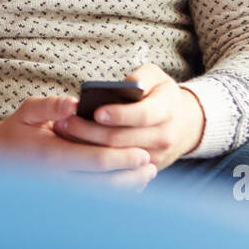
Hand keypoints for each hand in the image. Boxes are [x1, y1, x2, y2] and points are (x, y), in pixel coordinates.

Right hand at [0, 95, 156, 190]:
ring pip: (99, 199)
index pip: (95, 161)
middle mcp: (56, 181)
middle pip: (103, 186)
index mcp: (51, 156)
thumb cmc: (14, 131)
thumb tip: (73, 103)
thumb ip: (51, 106)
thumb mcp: (27, 112)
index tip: (143, 154)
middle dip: (130, 177)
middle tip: (150, 167)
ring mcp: (58, 194)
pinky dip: (112, 197)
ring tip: (144, 176)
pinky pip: (91, 202)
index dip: (123, 159)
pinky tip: (128, 186)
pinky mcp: (59, 200)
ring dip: (125, 189)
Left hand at [56, 64, 203, 170]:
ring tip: (63, 132)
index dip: (119, 115)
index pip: (143, 115)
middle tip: (64, 122)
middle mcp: (164, 136)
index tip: (96, 112)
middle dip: (91, 132)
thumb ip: (138, 77)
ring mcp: (155, 157)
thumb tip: (116, 89)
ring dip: (87, 147)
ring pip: (116, 158)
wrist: (185, 124)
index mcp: (168, 109)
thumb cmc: (160, 95)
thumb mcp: (155, 77)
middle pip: (123, 139)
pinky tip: (73, 148)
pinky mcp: (145, 171)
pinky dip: (94, 161)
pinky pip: (116, 169)